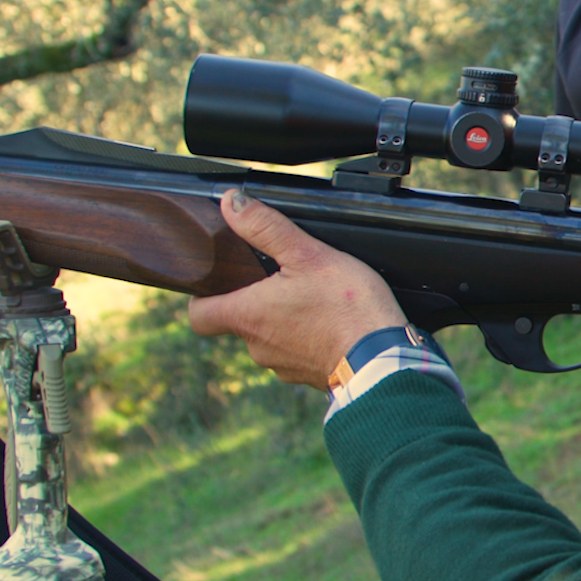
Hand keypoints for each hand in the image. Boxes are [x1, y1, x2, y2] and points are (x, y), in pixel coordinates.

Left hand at [187, 190, 406, 389]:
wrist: (382, 358)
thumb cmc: (346, 308)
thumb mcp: (308, 254)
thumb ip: (265, 227)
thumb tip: (231, 203)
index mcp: (247, 315)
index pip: (199, 315)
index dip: (203, 297)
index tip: (219, 284)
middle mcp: (257, 346)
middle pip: (240, 323)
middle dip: (256, 304)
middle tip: (283, 283)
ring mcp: (282, 365)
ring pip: (270, 340)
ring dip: (285, 323)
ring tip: (314, 303)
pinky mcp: (308, 376)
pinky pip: (298, 355)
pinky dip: (308, 341)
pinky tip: (331, 325)